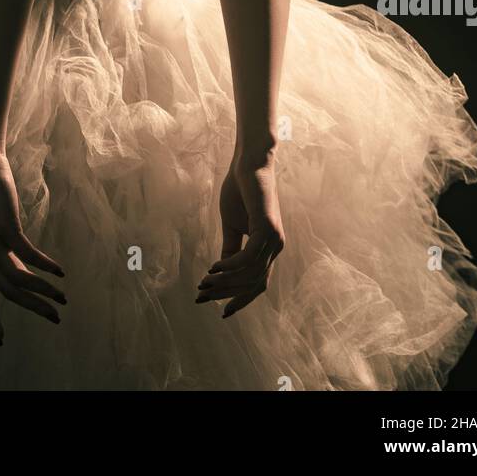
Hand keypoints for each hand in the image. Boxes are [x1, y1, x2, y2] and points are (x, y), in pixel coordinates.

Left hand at [0, 148, 65, 344]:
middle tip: (54, 318)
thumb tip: (22, 277)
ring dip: (44, 290)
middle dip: (33, 309)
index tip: (1, 340)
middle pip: (8, 293)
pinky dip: (46, 266)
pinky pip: (28, 255)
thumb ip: (3, 256)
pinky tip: (59, 271)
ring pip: (20, 278)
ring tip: (62, 296)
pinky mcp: (6, 227)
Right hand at [197, 155, 284, 318]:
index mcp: (268, 247)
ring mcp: (274, 239)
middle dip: (226, 294)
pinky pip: (248, 258)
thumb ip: (230, 248)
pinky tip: (214, 267)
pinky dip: (230, 267)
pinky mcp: (267, 229)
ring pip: (250, 275)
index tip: (220, 312)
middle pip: (253, 284)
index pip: (257, 284)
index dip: (239, 300)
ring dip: (225, 282)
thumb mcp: (232, 225)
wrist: (249, 163)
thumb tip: (221, 273)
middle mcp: (275, 247)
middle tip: (201, 297)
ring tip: (204, 282)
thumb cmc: (240, 189)